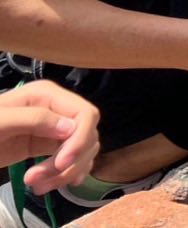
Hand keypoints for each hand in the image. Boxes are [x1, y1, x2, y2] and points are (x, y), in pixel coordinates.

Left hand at [0, 80, 98, 195]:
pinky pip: (71, 160)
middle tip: (36, 182)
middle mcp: (57, 109)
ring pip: (81, 150)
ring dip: (64, 173)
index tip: (61, 164)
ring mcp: (53, 129)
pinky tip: (48, 184)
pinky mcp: (47, 147)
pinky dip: (65, 175)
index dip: (80, 139)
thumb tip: (73, 128)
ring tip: (35, 185)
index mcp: (47, 96)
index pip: (85, 114)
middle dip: (68, 162)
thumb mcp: (1, 122)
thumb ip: (36, 119)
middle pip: (86, 135)